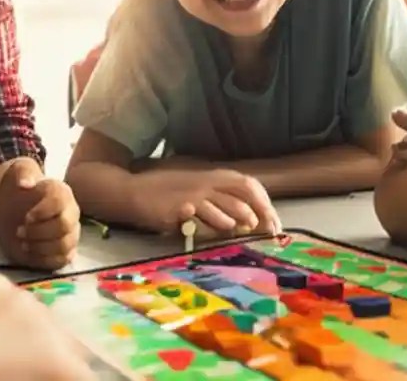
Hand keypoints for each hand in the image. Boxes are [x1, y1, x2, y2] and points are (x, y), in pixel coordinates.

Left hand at [0, 161, 80, 269]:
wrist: (15, 205)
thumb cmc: (19, 188)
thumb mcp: (17, 171)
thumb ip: (22, 173)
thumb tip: (25, 183)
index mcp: (62, 193)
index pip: (60, 202)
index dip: (43, 212)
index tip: (26, 216)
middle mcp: (71, 213)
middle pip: (64, 227)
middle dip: (38, 232)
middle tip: (19, 231)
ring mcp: (70, 233)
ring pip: (64, 246)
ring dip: (40, 247)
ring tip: (23, 243)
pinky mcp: (64, 251)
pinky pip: (62, 260)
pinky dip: (44, 260)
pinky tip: (30, 252)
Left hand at [0, 275, 93, 380]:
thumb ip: (41, 376)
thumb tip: (47, 372)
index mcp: (53, 356)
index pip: (82, 373)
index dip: (68, 377)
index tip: (56, 379)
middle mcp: (44, 320)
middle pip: (69, 344)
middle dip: (58, 360)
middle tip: (33, 371)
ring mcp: (20, 296)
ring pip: (43, 318)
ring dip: (35, 335)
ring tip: (7, 354)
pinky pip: (14, 301)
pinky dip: (8, 315)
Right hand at [132, 168, 280, 237]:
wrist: (133, 193)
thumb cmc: (164, 195)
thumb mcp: (194, 192)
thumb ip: (216, 203)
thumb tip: (243, 222)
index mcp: (212, 177)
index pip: (248, 184)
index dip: (264, 202)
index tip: (274, 221)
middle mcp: (206, 182)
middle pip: (244, 191)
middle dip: (261, 211)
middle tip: (269, 230)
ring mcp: (194, 193)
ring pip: (228, 203)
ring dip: (242, 217)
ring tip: (249, 228)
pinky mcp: (181, 207)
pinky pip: (204, 214)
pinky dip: (217, 223)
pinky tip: (224, 230)